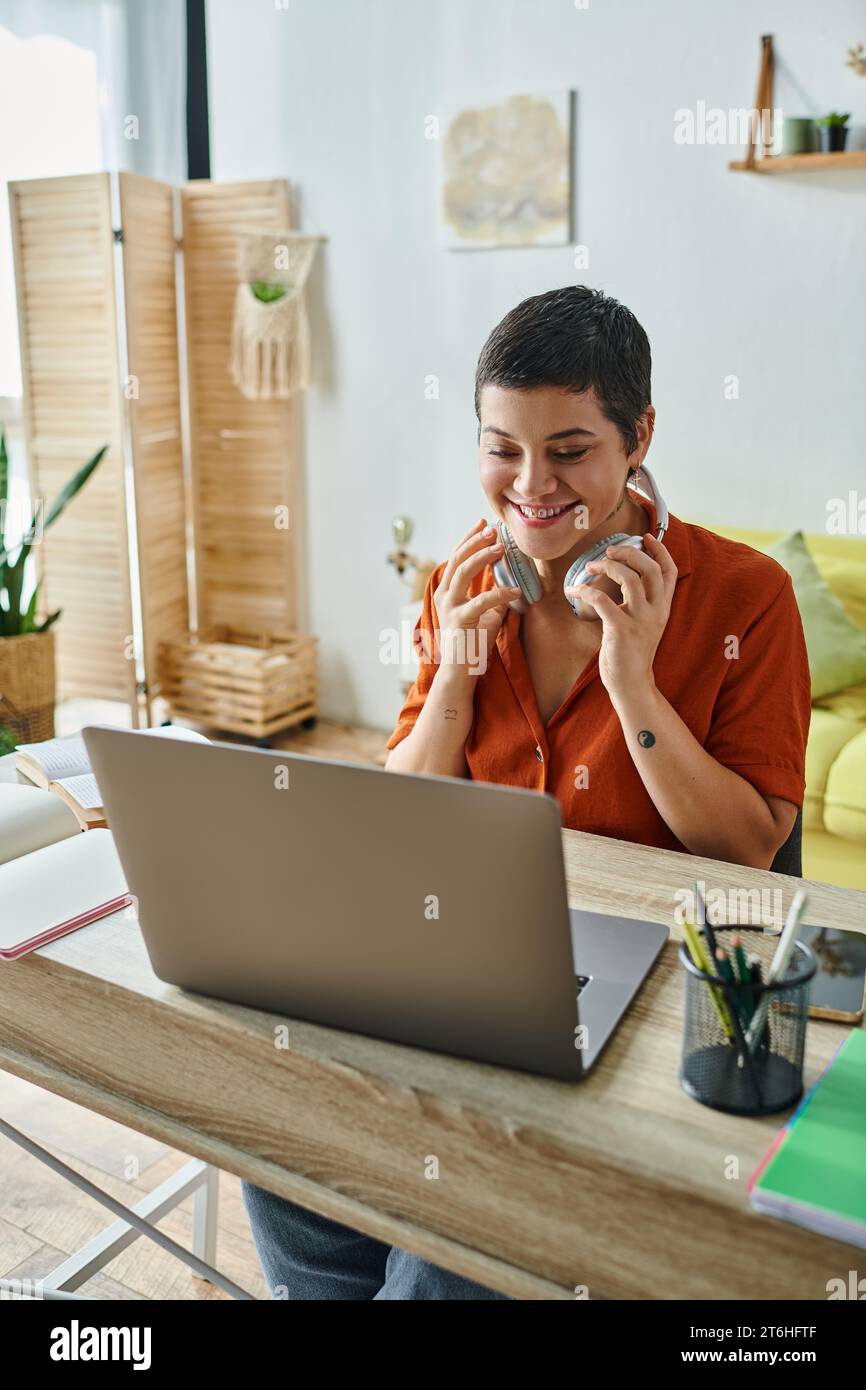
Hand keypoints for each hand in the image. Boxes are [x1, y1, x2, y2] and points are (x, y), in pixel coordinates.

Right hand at [432, 519, 520, 672]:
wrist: (460, 671)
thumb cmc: (473, 642)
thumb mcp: (484, 612)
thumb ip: (491, 594)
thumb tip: (510, 579)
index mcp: (448, 591)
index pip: (456, 557)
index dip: (469, 538)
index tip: (483, 523)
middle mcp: (444, 596)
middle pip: (458, 559)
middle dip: (475, 542)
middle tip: (493, 530)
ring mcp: (449, 607)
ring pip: (463, 573)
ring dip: (482, 557)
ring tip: (500, 548)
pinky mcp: (460, 621)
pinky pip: (482, 601)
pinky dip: (500, 593)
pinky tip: (516, 590)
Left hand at [565, 533, 676, 700]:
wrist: (632, 684)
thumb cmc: (632, 653)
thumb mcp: (644, 624)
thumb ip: (641, 603)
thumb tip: (624, 579)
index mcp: (663, 608)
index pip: (669, 572)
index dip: (660, 550)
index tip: (646, 537)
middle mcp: (656, 612)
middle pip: (650, 569)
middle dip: (630, 552)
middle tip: (610, 550)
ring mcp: (640, 620)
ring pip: (629, 578)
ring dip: (608, 566)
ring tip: (591, 565)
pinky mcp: (621, 630)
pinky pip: (602, 599)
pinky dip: (586, 589)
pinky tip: (573, 589)